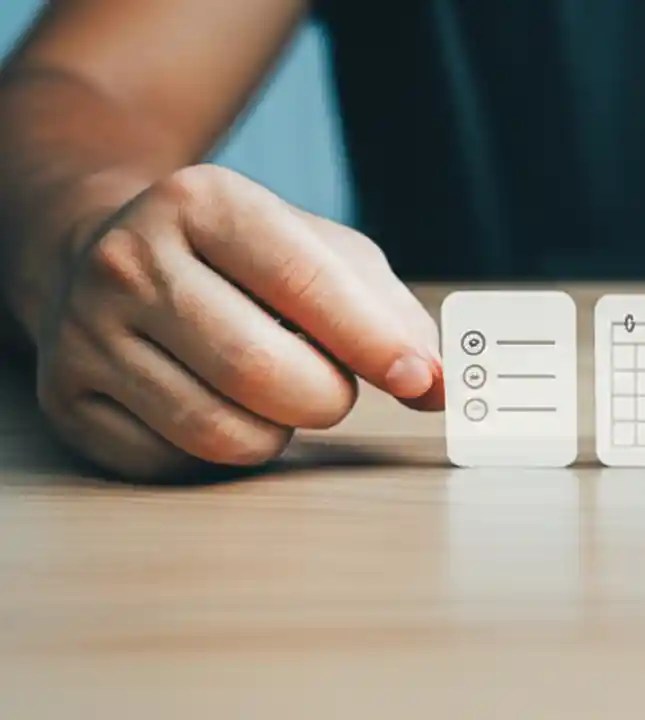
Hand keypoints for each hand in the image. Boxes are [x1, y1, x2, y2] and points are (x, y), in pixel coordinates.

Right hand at [33, 165, 441, 478]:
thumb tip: (436, 387)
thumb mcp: (323, 252)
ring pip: (221, 432)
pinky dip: (224, 454)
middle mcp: (130, 260)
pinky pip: (178, 463)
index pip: (302, 282)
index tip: (421, 379)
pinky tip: (219, 406)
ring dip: (278, 432)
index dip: (372, 342)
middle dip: (326, 397)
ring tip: (273, 393)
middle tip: (332, 387)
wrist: (105, 252)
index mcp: (203, 202)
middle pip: (260, 370)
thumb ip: (390, 313)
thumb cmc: (244, 260)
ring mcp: (87, 333)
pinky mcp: (70, 401)